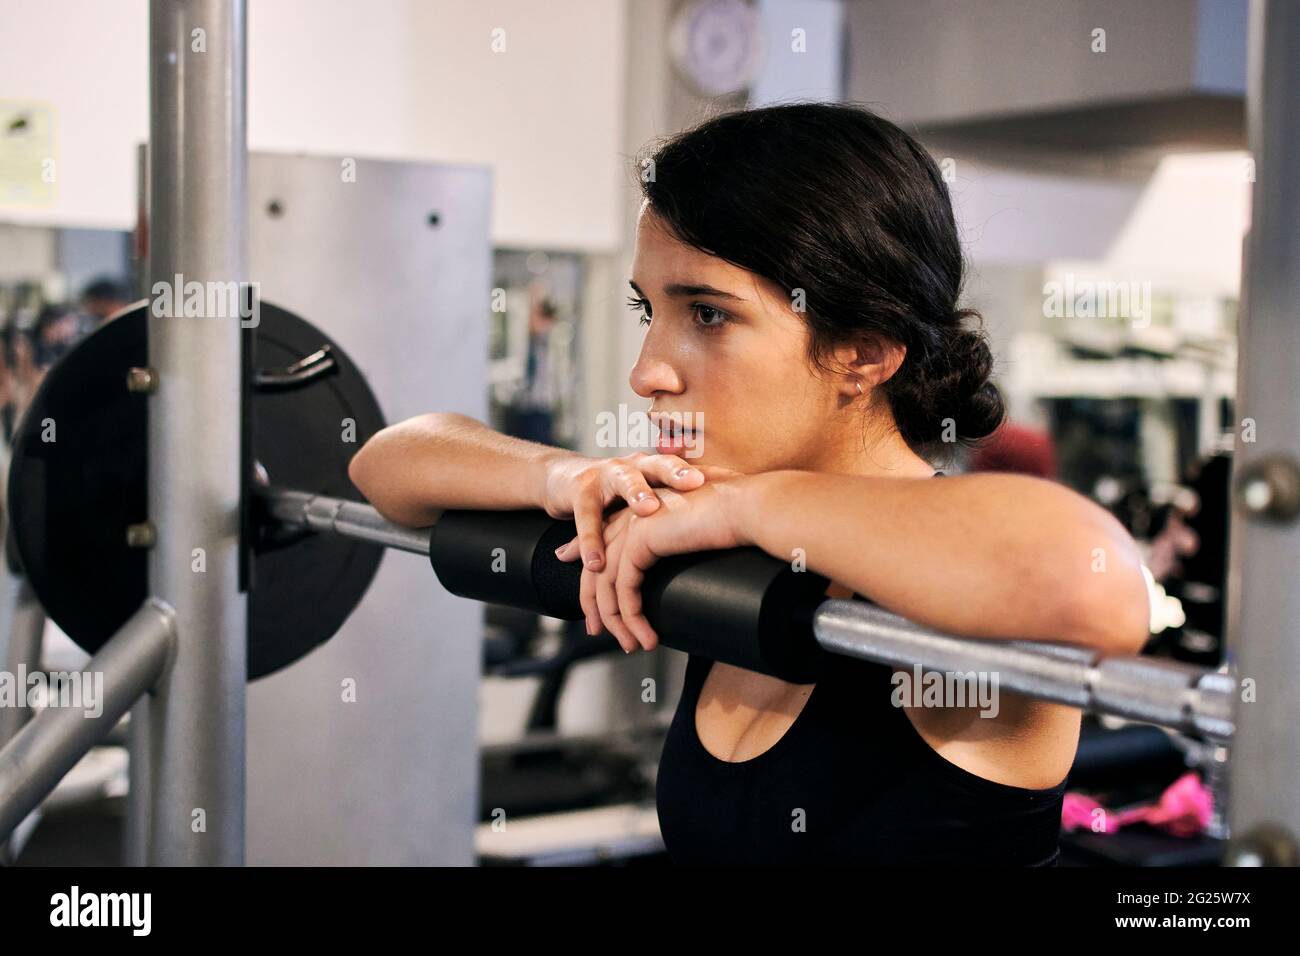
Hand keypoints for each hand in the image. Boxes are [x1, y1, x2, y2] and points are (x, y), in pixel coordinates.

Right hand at [540, 452, 704, 573]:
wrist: (563, 478)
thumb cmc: (615, 495)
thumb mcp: (644, 496)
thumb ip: (674, 507)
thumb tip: (717, 532)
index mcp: (653, 468)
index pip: (682, 467)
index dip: (701, 472)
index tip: (721, 480)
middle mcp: (632, 465)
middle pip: (657, 466)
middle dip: (675, 472)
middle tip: (695, 482)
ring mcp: (605, 474)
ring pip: (623, 481)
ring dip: (637, 493)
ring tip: (649, 510)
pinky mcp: (579, 490)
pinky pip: (587, 515)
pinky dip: (592, 539)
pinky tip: (598, 561)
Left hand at [556, 466, 750, 651]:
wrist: (751, 505)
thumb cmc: (741, 514)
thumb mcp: (705, 526)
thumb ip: (688, 533)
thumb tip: (692, 552)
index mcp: (643, 505)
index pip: (605, 543)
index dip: (594, 574)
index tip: (593, 603)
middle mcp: (631, 512)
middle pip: (595, 565)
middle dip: (593, 603)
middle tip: (597, 631)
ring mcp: (633, 525)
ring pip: (606, 582)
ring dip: (616, 620)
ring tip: (631, 645)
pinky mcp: (641, 540)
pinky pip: (624, 589)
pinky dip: (632, 618)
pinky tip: (646, 638)